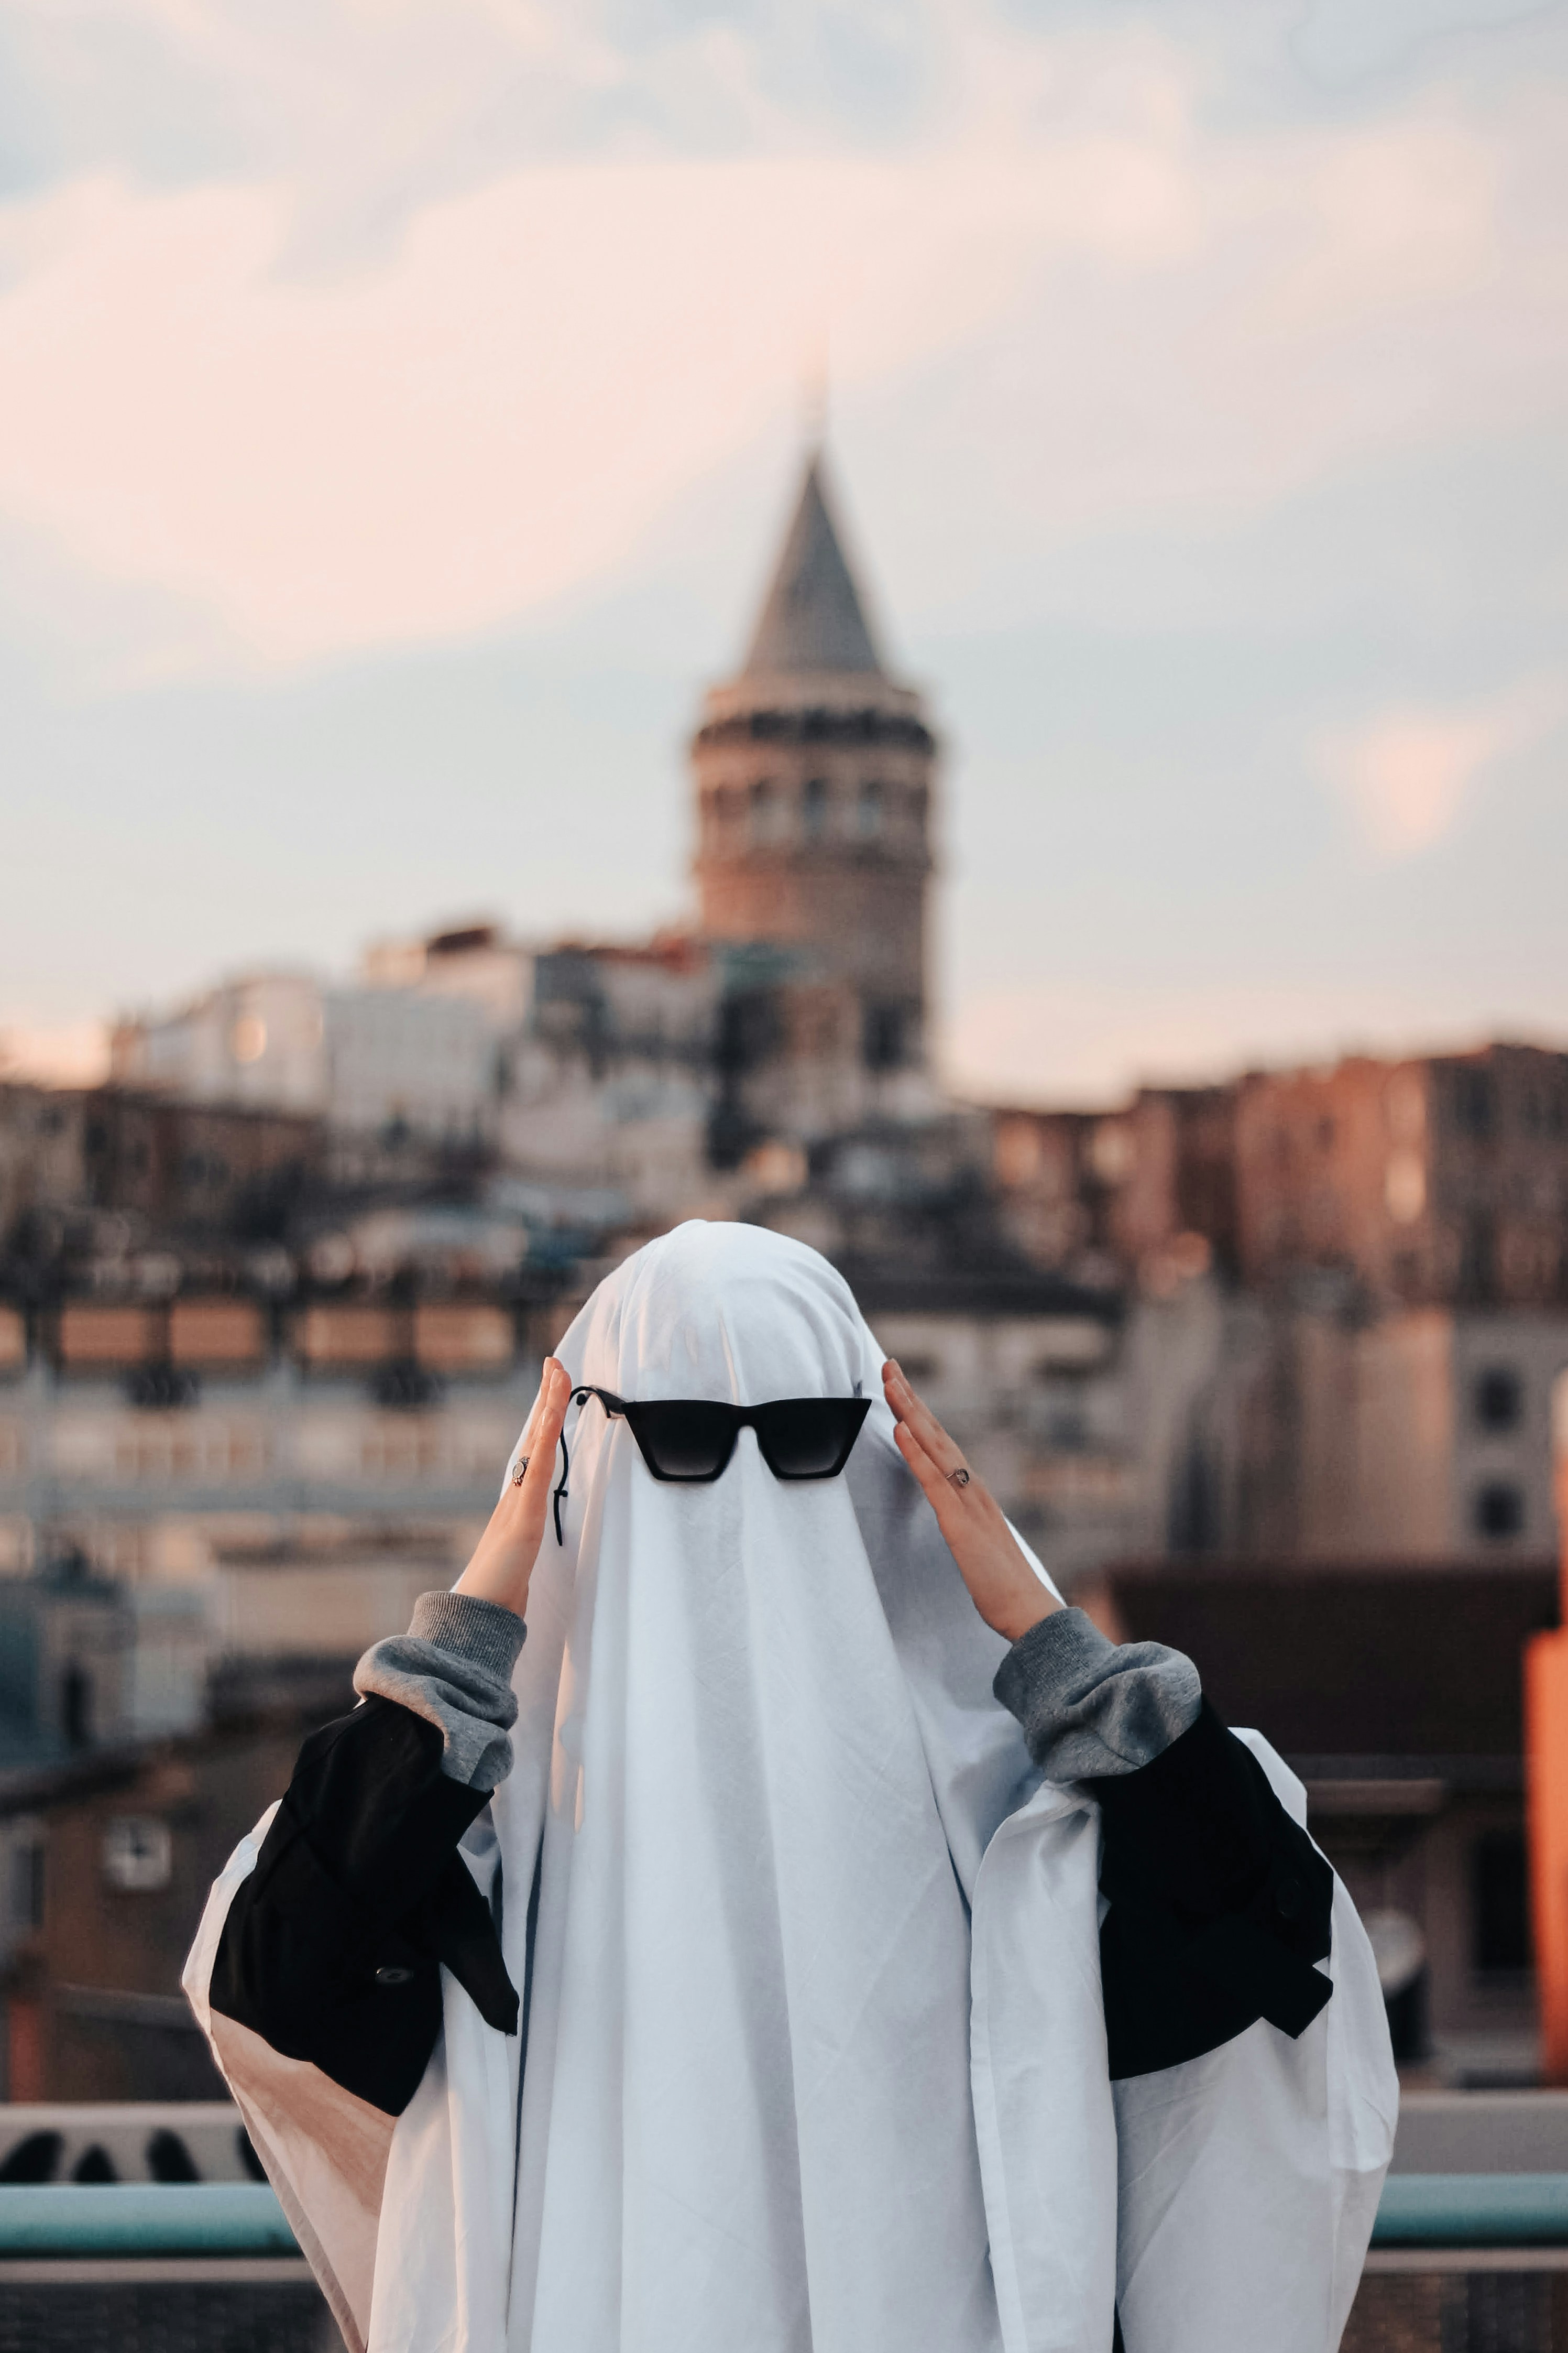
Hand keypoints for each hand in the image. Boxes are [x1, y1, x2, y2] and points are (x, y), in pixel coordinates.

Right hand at [454, 1358, 572, 1617]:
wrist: (477, 1617)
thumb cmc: (497, 1591)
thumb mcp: (517, 1557)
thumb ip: (520, 1542)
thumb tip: (523, 1541)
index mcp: (517, 1500)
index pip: (534, 1449)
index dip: (543, 1417)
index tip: (552, 1386)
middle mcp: (515, 1494)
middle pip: (534, 1436)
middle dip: (546, 1398)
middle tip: (555, 1362)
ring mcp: (517, 1504)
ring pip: (536, 1445)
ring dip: (548, 1407)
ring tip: (557, 1373)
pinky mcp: (523, 1519)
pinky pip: (538, 1471)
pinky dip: (545, 1439)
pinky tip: (552, 1414)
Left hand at [882, 1358, 1058, 1644]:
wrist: (1029, 1611)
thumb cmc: (1002, 1583)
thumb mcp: (974, 1542)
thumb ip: (962, 1520)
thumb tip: (949, 1509)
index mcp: (974, 1491)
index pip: (941, 1443)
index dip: (919, 1412)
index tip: (899, 1385)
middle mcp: (973, 1487)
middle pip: (936, 1433)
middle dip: (910, 1397)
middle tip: (887, 1364)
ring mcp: (968, 1503)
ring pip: (934, 1447)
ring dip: (910, 1411)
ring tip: (890, 1382)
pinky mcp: (960, 1524)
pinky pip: (934, 1481)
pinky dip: (915, 1452)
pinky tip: (900, 1429)